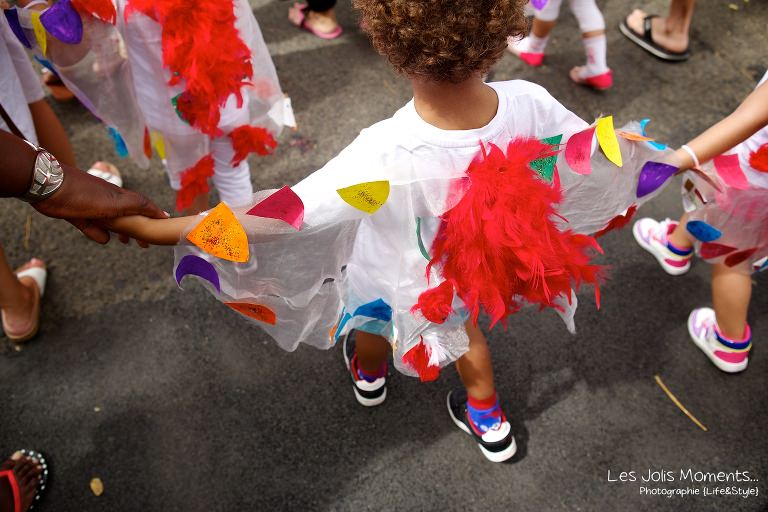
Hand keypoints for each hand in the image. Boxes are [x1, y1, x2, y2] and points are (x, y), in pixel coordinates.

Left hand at [32, 163, 167, 243]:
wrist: (47, 186)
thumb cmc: (85, 193)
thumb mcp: (117, 201)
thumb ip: (139, 206)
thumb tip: (163, 214)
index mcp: (120, 197)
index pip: (143, 208)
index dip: (154, 218)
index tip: (161, 230)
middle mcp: (108, 201)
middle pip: (127, 217)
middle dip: (137, 229)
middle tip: (143, 244)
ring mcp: (92, 207)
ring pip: (110, 222)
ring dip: (119, 232)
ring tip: (125, 242)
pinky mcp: (76, 214)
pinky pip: (91, 226)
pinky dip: (97, 233)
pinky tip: (101, 239)